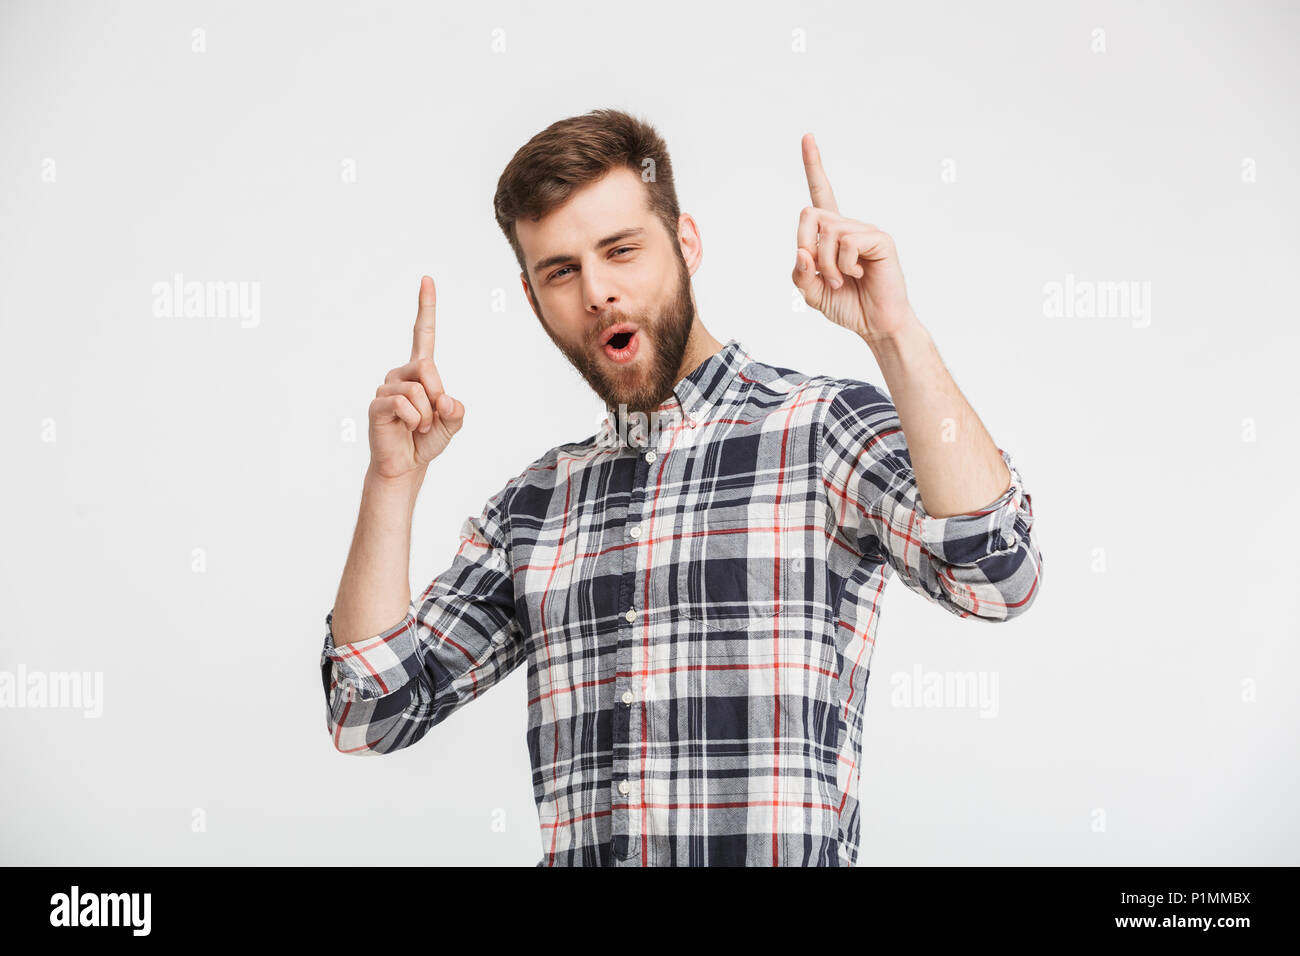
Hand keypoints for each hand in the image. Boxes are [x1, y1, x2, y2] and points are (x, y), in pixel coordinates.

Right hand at [368, 276, 465, 479]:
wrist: (407, 466)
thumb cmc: (427, 440)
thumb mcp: (453, 421)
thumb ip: (456, 408)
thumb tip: (444, 400)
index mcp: (420, 371)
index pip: (422, 334)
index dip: (425, 307)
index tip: (427, 280)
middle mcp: (401, 374)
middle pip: (428, 368)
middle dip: (438, 395)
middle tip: (433, 418)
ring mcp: (387, 388)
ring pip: (418, 390)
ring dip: (427, 415)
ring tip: (419, 427)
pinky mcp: (377, 404)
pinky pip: (404, 404)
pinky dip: (414, 420)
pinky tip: (408, 428)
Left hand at [791, 133, 915, 342]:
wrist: (875, 324)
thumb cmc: (847, 305)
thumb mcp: (812, 292)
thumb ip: (800, 272)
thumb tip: (802, 251)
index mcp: (832, 235)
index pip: (821, 194)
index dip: (814, 166)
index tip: (807, 137)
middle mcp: (848, 227)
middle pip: (810, 214)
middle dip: (806, 247)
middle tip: (820, 272)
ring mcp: (865, 231)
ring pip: (828, 232)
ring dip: (828, 265)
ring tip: (842, 280)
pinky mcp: (880, 240)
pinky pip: (849, 242)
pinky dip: (845, 265)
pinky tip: (858, 275)